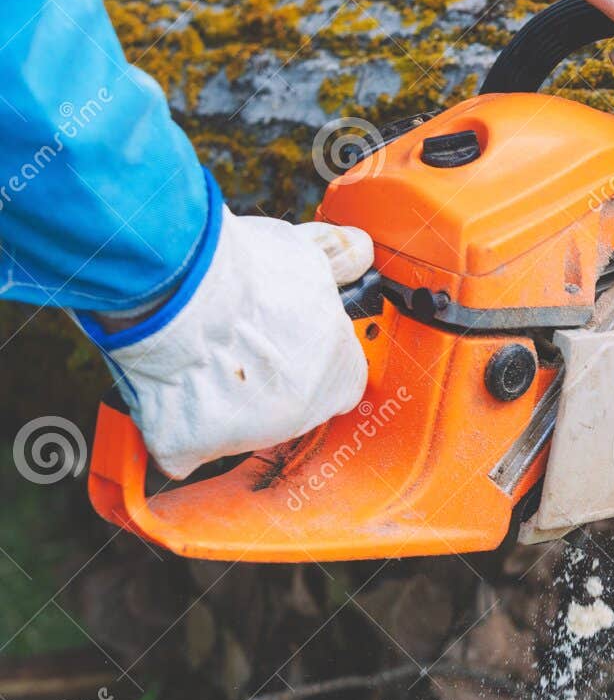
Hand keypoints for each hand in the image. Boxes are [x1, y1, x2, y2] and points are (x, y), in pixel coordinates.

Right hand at [94, 211, 372, 479]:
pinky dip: (173, 426)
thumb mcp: (304, 253)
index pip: (340, 381)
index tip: (286, 345)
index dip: (311, 361)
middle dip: (266, 382)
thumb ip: (337, 262)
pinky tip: (168, 387)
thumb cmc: (242, 270)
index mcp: (340, 369)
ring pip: (237, 428)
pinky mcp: (194, 448)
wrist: (180, 287)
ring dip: (222, 402)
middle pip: (289, 406)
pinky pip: (184, 448)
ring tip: (198, 354)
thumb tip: (360, 251)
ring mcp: (248, 435)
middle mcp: (303, 411)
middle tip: (236, 346)